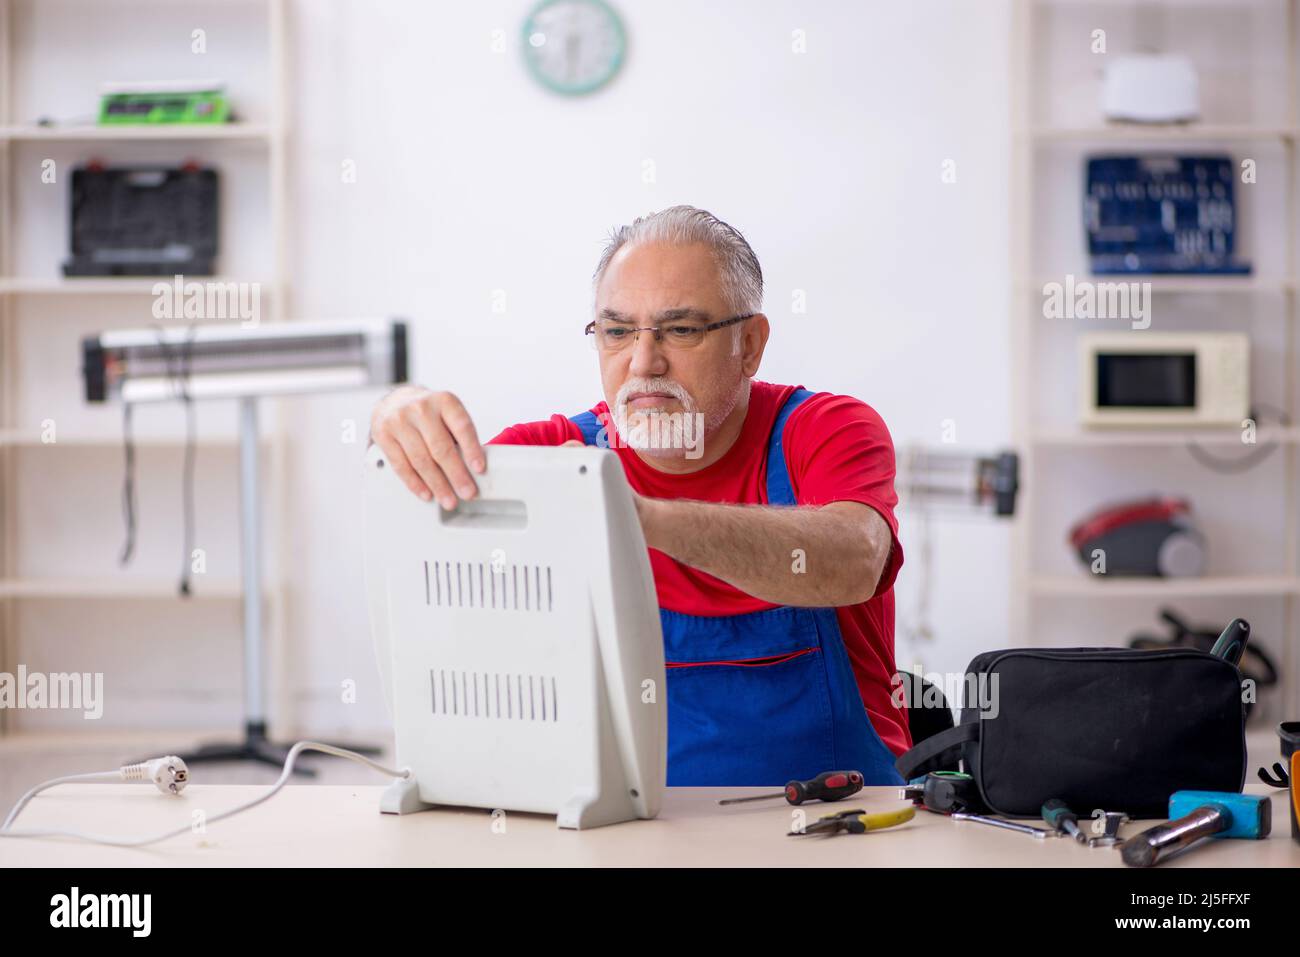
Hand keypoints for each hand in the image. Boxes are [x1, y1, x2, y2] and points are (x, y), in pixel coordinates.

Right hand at [369, 385, 484, 507]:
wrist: (395, 402)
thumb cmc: (428, 412)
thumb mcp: (448, 413)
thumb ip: (460, 435)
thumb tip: (473, 468)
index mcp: (444, 401)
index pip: (462, 427)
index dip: (472, 450)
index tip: (479, 468)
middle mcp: (421, 408)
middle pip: (440, 448)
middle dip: (456, 475)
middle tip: (467, 492)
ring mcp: (400, 421)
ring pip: (420, 460)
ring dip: (437, 485)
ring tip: (448, 499)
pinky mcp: (383, 435)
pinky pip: (401, 465)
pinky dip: (415, 483)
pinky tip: (427, 493)